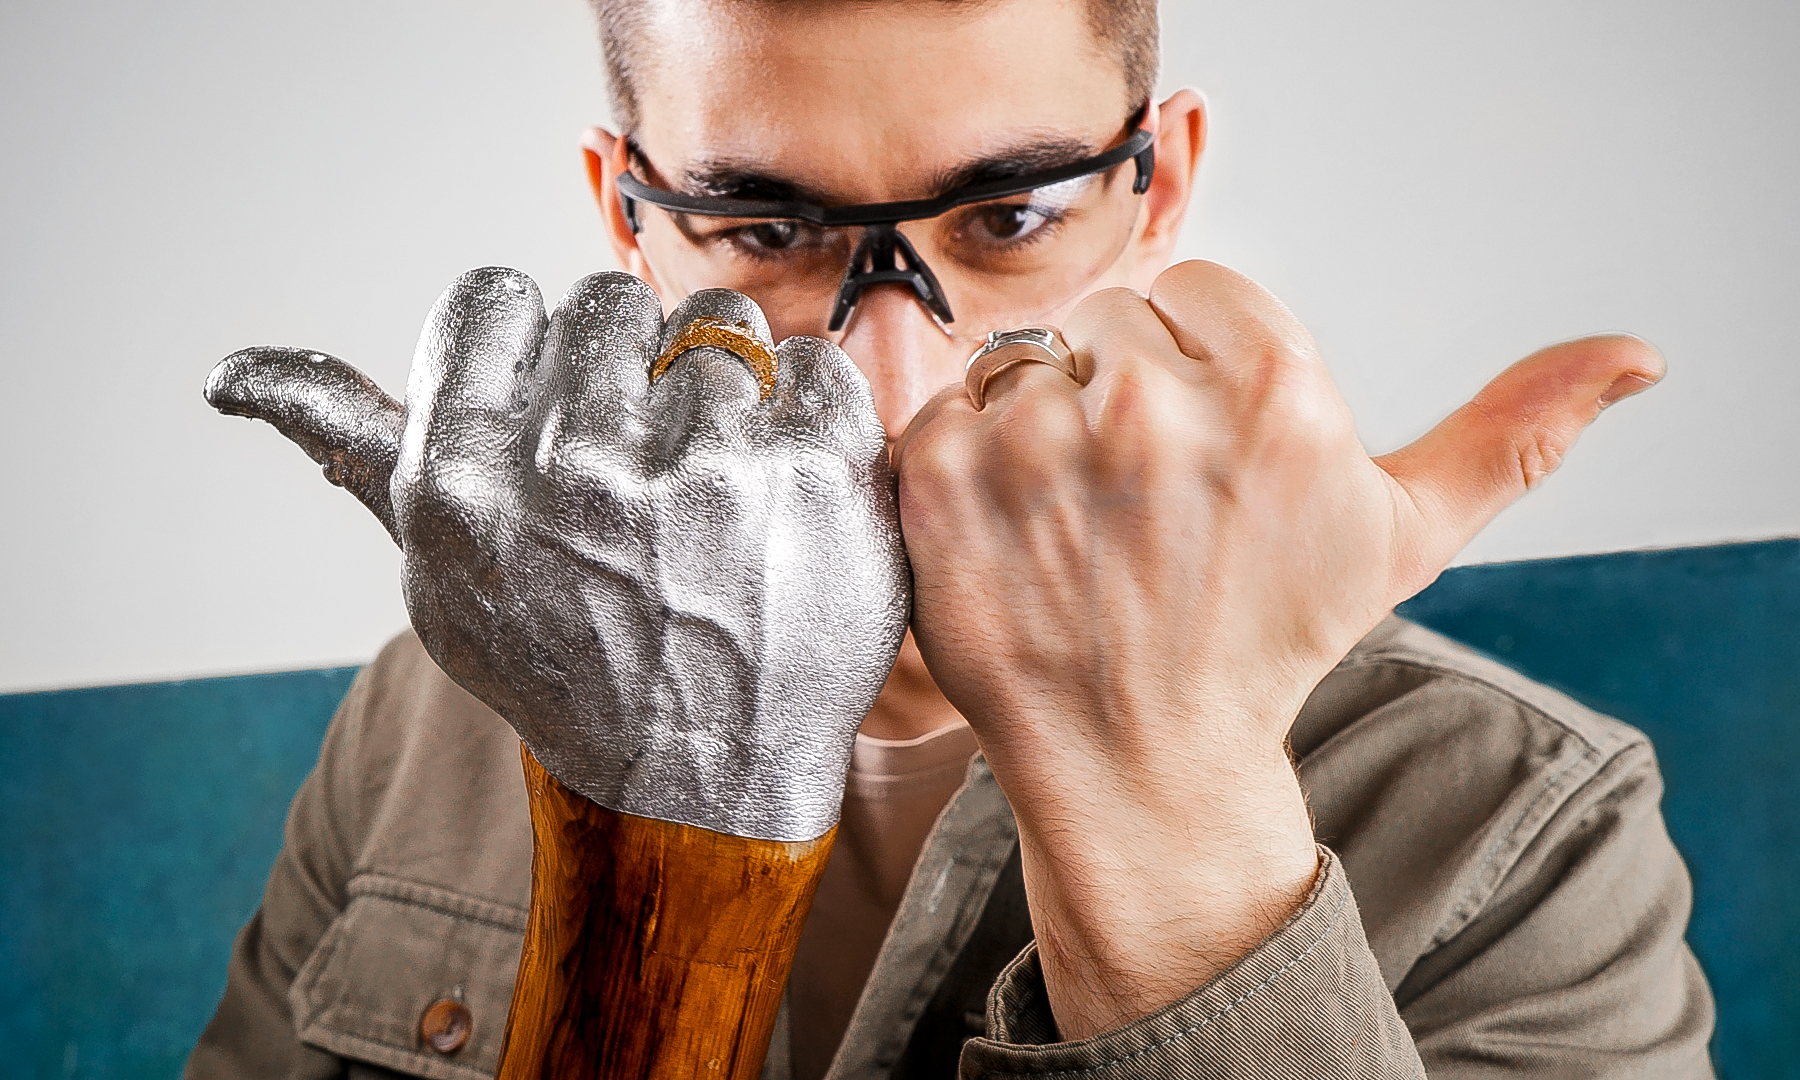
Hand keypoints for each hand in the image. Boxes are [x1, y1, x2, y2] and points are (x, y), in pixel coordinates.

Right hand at [206, 269, 909, 842]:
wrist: (699, 778)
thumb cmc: (561, 661)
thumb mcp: (438, 571)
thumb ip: (351, 451)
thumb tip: (229, 375)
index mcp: (469, 483)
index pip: (490, 298)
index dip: (529, 347)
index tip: (554, 407)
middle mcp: (583, 473)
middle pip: (606, 302)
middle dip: (625, 369)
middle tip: (643, 455)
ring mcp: (711, 474)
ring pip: (715, 320)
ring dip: (717, 383)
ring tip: (716, 470)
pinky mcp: (817, 481)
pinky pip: (814, 364)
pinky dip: (802, 413)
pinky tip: (780, 488)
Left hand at [892, 260, 1662, 1036]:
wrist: (1147, 767)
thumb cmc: (1270, 647)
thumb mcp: (1403, 536)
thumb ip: (1509, 431)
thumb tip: (1633, 358)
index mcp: (1272, 386)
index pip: (1195, 291)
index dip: (1194, 370)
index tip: (1200, 457)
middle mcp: (1151, 405)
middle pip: (1105, 322)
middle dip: (1117, 395)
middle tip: (1138, 503)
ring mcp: (1035, 445)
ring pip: (1020, 362)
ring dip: (1036, 430)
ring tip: (1075, 527)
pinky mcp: (942, 484)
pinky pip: (938, 414)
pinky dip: (958, 470)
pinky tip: (1009, 541)